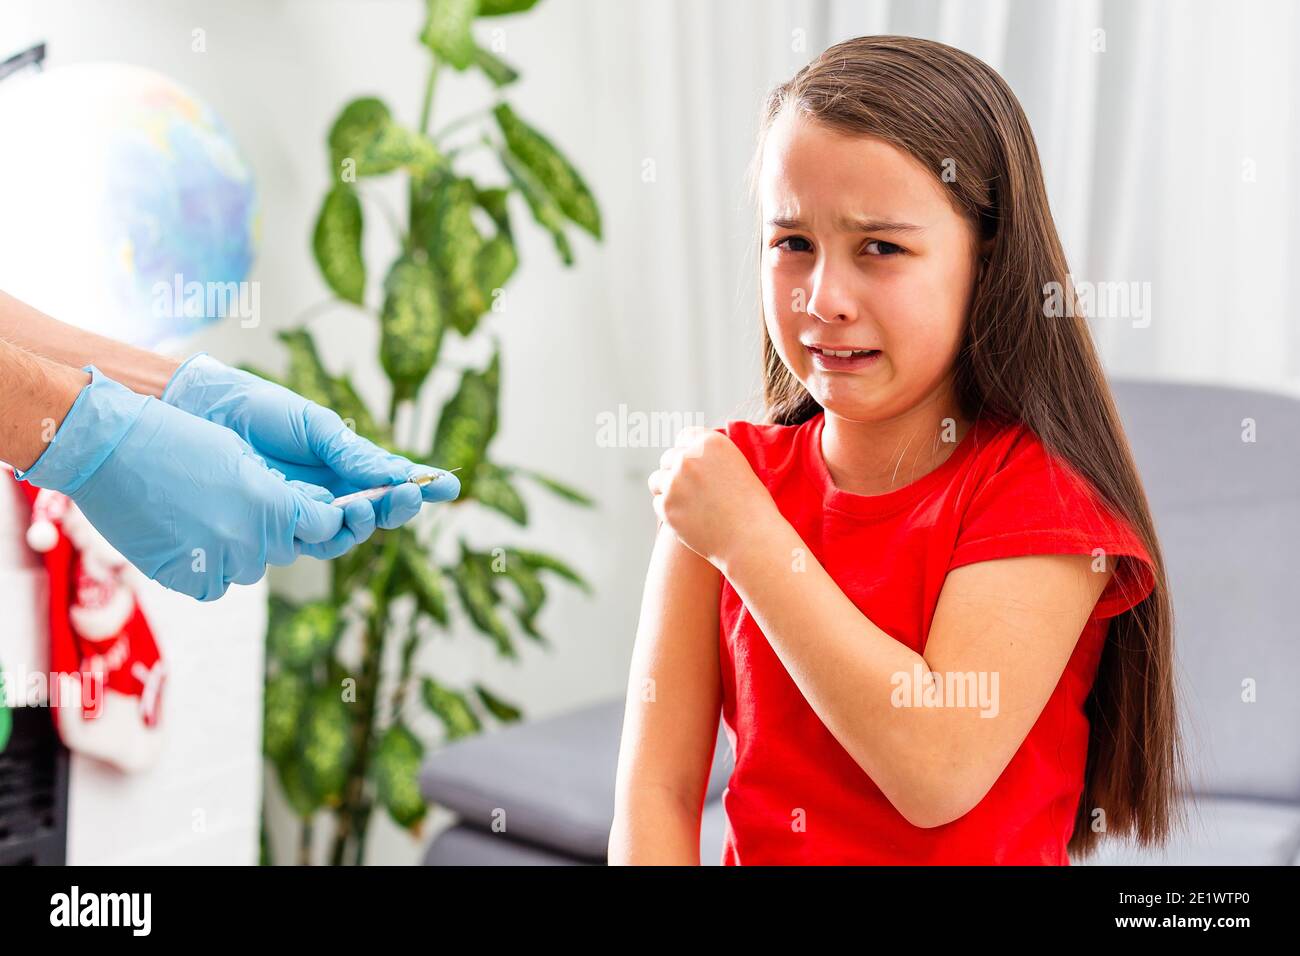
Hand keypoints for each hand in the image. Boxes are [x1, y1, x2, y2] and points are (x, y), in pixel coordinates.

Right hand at [16, 366, 360, 601]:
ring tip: (206, 515)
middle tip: (244, 507)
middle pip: (286, 548)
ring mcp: (217, 564)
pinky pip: (215, 583)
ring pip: (251, 567)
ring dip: (240, 548)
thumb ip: (279, 491)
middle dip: (275, 531)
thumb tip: (306, 511)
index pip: (322, 525)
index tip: (311, 510)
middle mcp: (250, 541)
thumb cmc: (178, 440)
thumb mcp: (242, 457)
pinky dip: (209, 566)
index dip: (320, 517)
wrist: (109, 451)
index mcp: (271, 506)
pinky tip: (186, 535)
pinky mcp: (187, 580)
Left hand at [161, 353, 459, 527]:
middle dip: (398, 507)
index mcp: (344, 466)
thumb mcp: (314, 425)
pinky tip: (336, 513)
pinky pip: (307, 540)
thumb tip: (396, 474)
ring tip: (367, 504)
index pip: (391, 482)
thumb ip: (352, 453)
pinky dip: (328, 530)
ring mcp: (301, 513)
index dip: (421, 487)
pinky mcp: (272, 527)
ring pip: (346, 533)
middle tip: (411, 495)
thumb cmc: (256, 410)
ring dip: (365, 522)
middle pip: (375, 514)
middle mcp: (329, 494)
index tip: (452, 487)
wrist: (198, 412)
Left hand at [647, 426, 778, 567]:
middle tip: (690, 490)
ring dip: (667, 489)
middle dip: (675, 471)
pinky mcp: (667, 506)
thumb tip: (687, 454)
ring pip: (657, 480)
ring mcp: (675, 482)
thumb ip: (712, 458)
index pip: (685, 436)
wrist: (751, 539)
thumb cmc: (752, 507)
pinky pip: (658, 503)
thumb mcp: (739, 467)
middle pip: (668, 457)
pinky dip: (669, 511)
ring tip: (686, 504)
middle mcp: (689, 458)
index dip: (687, 451)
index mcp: (710, 443)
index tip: (692, 465)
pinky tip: (688, 519)